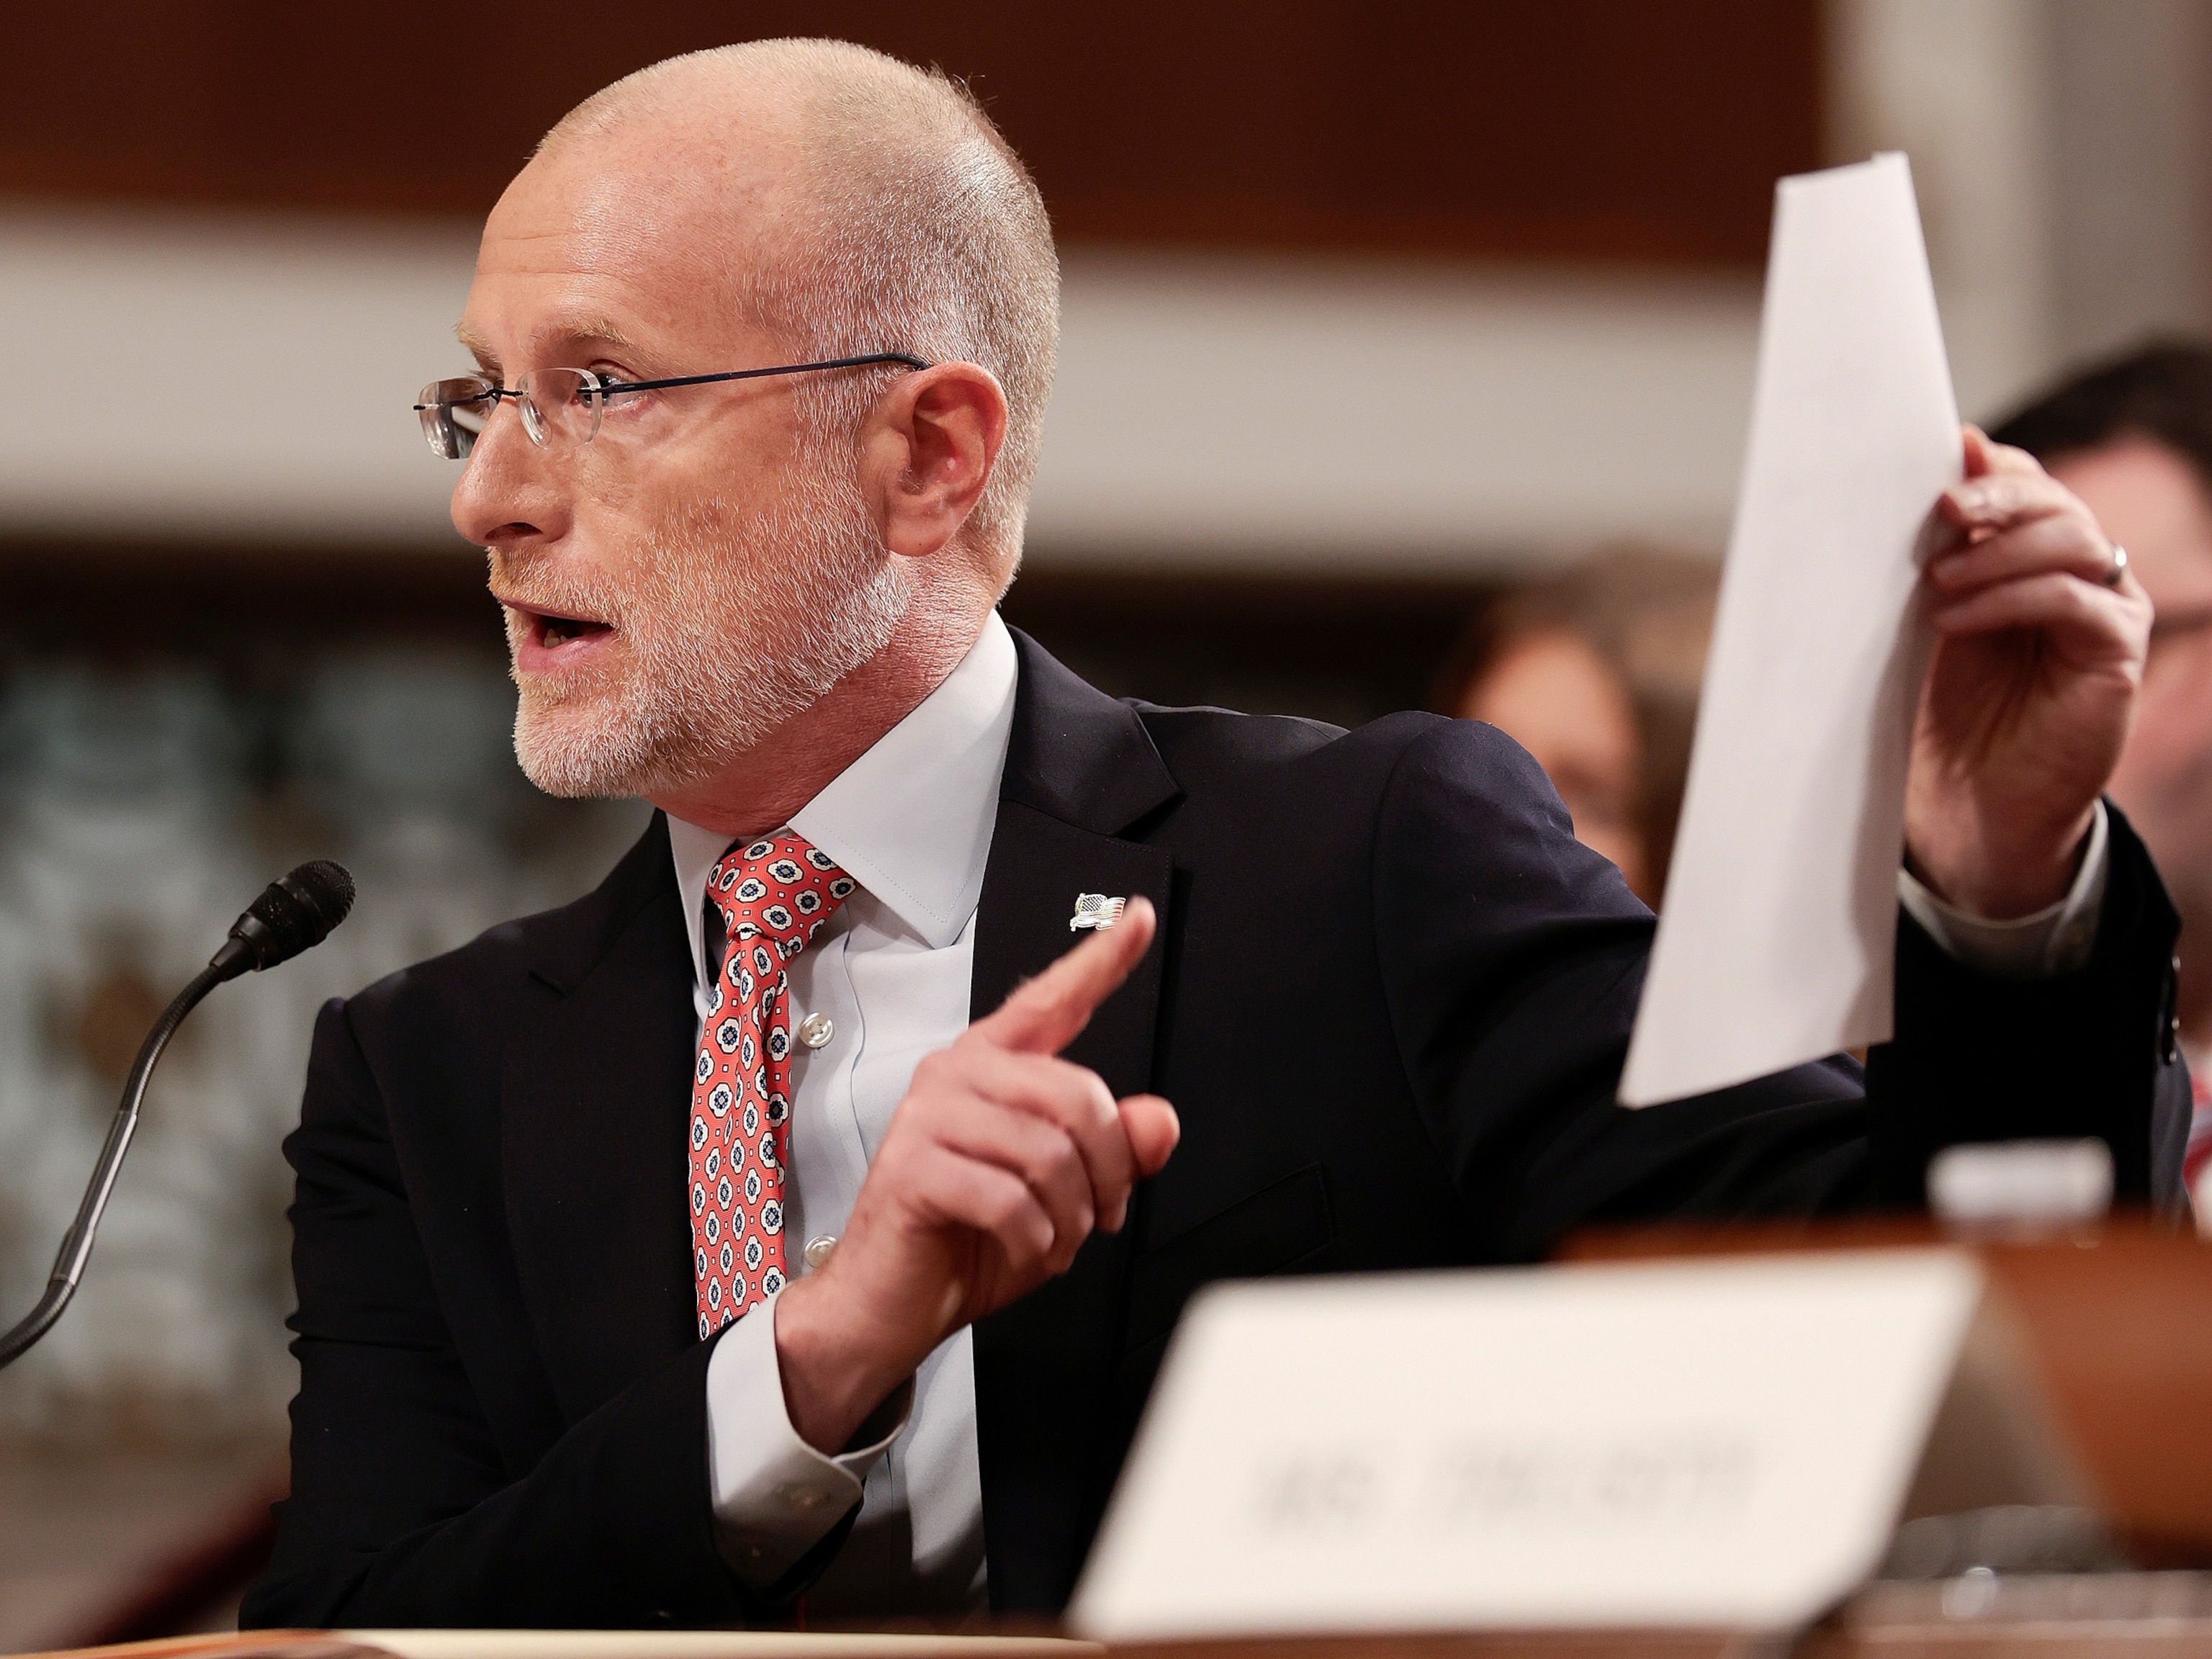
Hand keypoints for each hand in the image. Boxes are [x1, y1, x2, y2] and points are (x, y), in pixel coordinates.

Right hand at [772, 898, 1178, 1451]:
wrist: (891, 1306)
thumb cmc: (968, 1241)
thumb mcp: (1064, 1197)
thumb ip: (1115, 1153)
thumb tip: (1158, 1121)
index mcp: (994, 1065)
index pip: (1054, 999)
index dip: (1103, 957)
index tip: (1140, 916)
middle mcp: (959, 1074)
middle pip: (1080, 1097)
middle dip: (1108, 1172)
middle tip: (1099, 1215)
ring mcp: (929, 1114)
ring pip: (1051, 1153)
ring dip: (1070, 1216)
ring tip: (1053, 1239)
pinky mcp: (912, 1165)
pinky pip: (1011, 1198)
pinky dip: (1034, 1240)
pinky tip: (1020, 1248)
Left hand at [1904, 427, 2151, 916]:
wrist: (1969, 813)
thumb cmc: (1943, 719)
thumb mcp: (1925, 627)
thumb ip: (1930, 560)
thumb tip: (1917, 488)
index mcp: (2029, 561)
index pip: (2028, 485)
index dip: (1990, 467)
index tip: (1938, 460)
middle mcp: (2077, 578)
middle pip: (2057, 502)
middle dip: (1999, 495)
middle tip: (1943, 510)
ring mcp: (2104, 614)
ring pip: (2074, 541)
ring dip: (2001, 549)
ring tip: (1938, 579)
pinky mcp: (2113, 657)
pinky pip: (2077, 602)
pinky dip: (2014, 599)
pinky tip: (1954, 621)